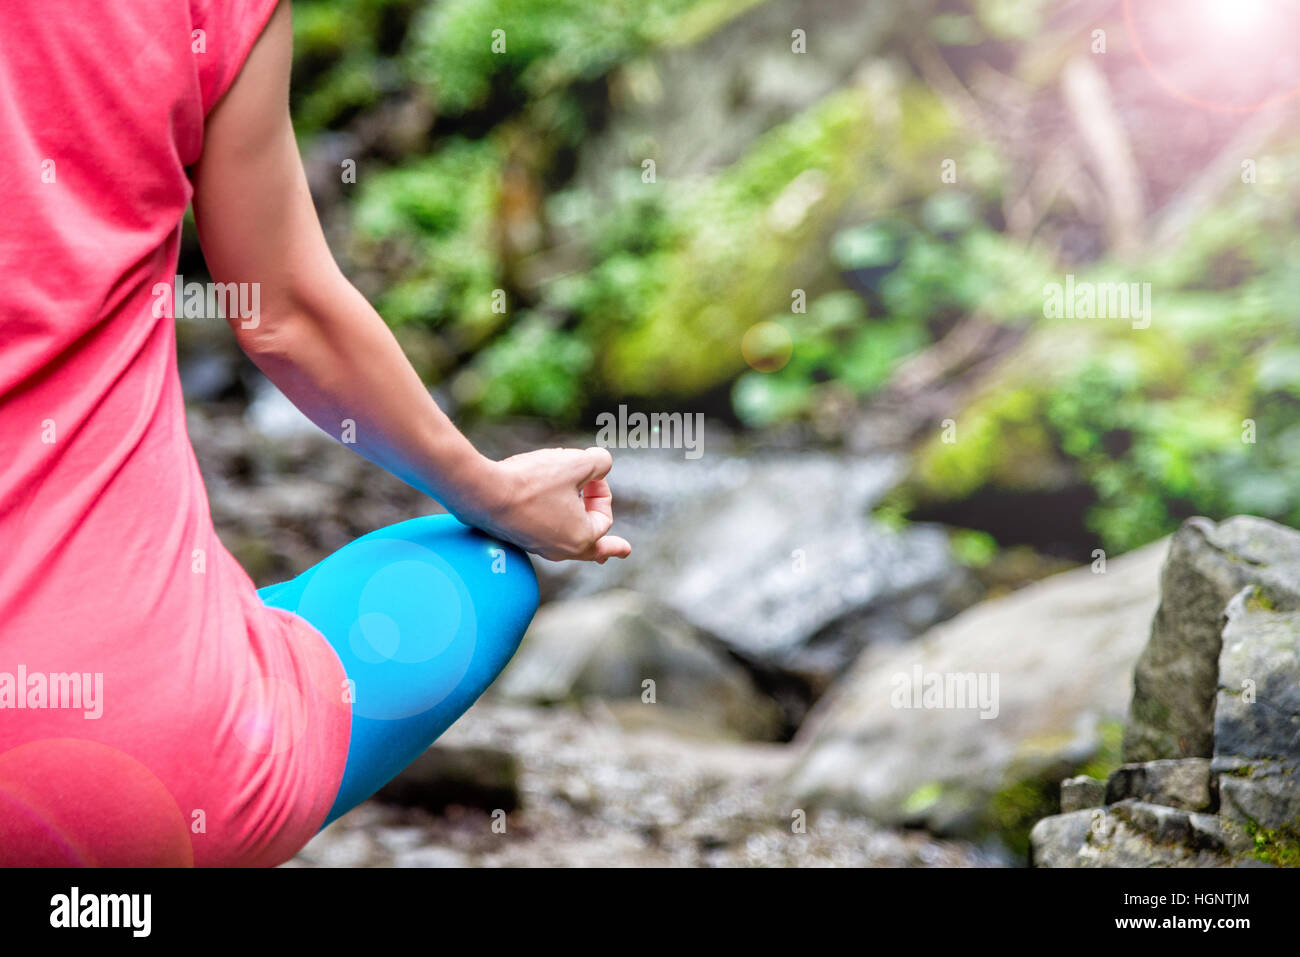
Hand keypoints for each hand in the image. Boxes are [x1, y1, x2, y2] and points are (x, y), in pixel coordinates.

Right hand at [466, 447, 631, 562]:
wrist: (483, 492)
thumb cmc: (533, 481)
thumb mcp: (577, 463)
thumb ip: (600, 462)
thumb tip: (601, 464)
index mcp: (581, 539)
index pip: (604, 518)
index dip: (601, 492)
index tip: (588, 474)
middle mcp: (560, 550)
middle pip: (591, 548)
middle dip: (608, 547)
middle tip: (623, 551)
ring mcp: (537, 546)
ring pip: (566, 542)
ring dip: (578, 528)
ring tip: (592, 546)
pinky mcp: (517, 537)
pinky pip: (545, 536)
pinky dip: (555, 526)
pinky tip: (551, 525)